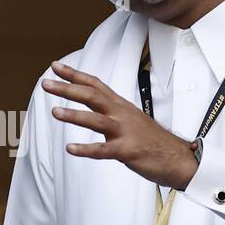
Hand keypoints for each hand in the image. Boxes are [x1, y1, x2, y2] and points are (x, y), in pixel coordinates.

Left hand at [42, 61, 197, 188]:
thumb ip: (112, 111)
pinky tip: (70, 148)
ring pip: (96, 120)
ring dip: (74, 115)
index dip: (74, 75)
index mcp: (120, 105)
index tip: (55, 66)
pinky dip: (86, 149)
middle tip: (46, 83)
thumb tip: (94, 105)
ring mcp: (125, 132)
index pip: (95, 84)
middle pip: (92, 96)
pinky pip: (103, 150)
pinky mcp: (128, 151)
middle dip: (68, 89)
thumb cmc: (151, 140)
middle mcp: (121, 114)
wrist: (178, 158)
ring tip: (55, 111)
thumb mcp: (131, 119)